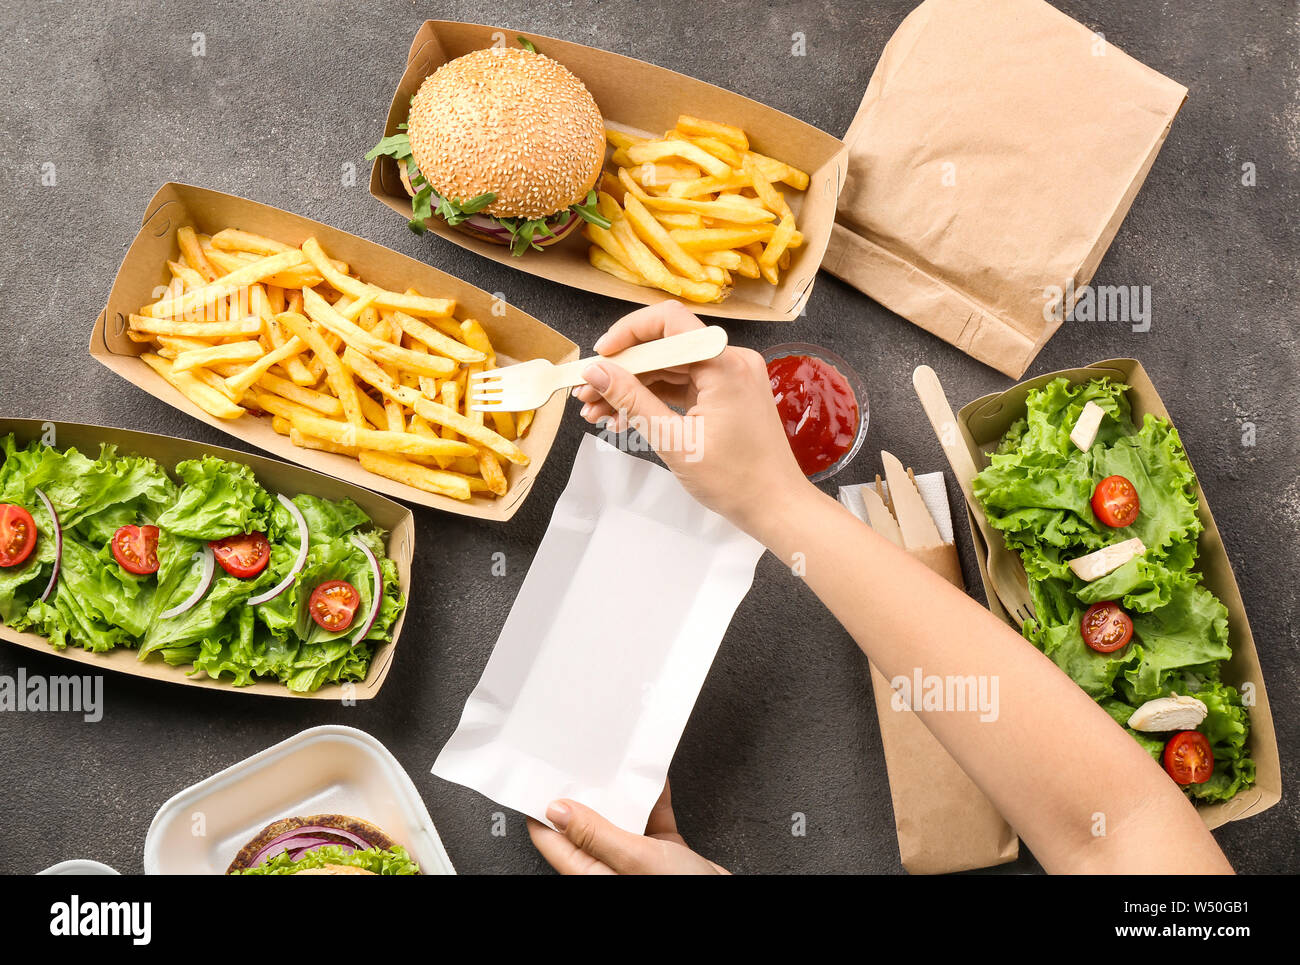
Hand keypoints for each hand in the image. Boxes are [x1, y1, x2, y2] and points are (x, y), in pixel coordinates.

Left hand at [527, 780, 727, 874]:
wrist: (729, 903)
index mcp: (591, 873)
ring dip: (621, 791)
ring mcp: (635, 858)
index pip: (551, 838)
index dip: (543, 806)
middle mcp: (608, 866)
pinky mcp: (661, 851)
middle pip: (585, 823)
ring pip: (619, 816)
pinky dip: (653, 797)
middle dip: (584, 792)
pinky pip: (650, 816)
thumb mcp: (635, 859)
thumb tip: (556, 811)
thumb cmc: (686, 890)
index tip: (542, 775)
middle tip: (580, 760)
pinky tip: (654, 779)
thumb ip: (595, 835)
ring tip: (617, 763)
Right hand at [573, 301, 809, 529]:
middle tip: (586, 394)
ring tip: (596, 413)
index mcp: (725, 364)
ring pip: (670, 368)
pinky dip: (654, 398)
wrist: (776, 506)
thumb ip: (632, 400)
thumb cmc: (735, 480)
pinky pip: (683, 385)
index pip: (669, 321)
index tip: (600, 356)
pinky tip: (623, 419)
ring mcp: (731, 377)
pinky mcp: (728, 394)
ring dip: (633, 387)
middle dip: (622, 370)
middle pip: (665, 347)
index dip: (628, 333)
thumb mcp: (674, 441)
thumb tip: (596, 372)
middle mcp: (732, 360)